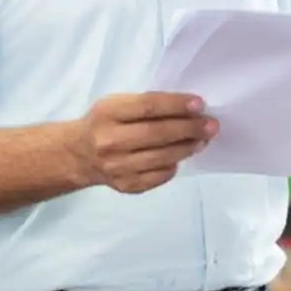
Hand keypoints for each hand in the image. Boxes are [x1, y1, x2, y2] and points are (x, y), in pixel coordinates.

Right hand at [68, 92, 216, 193]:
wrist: (79, 155)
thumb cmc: (104, 123)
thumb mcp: (115, 105)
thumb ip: (144, 105)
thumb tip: (187, 109)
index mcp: (107, 113)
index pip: (147, 107)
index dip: (176, 105)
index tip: (199, 104)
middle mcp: (109, 141)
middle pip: (157, 134)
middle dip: (189, 128)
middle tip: (211, 125)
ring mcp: (117, 167)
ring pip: (162, 157)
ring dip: (187, 147)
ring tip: (202, 140)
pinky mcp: (126, 185)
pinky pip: (159, 176)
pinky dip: (173, 165)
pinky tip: (180, 156)